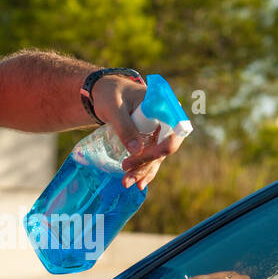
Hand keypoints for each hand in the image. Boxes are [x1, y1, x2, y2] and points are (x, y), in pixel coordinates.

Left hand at [91, 74, 186, 189]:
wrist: (106, 93)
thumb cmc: (111, 95)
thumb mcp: (114, 108)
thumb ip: (125, 127)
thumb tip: (136, 151)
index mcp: (164, 105)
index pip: (171, 130)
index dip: (162, 146)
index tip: (142, 156)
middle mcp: (166, 119)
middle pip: (164, 146)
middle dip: (147, 163)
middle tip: (125, 171)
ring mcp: (159, 132)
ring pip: (157, 156)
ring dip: (143, 171)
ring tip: (126, 183)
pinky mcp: (151, 141)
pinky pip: (152, 159)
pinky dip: (145, 171)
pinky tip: (139, 184)